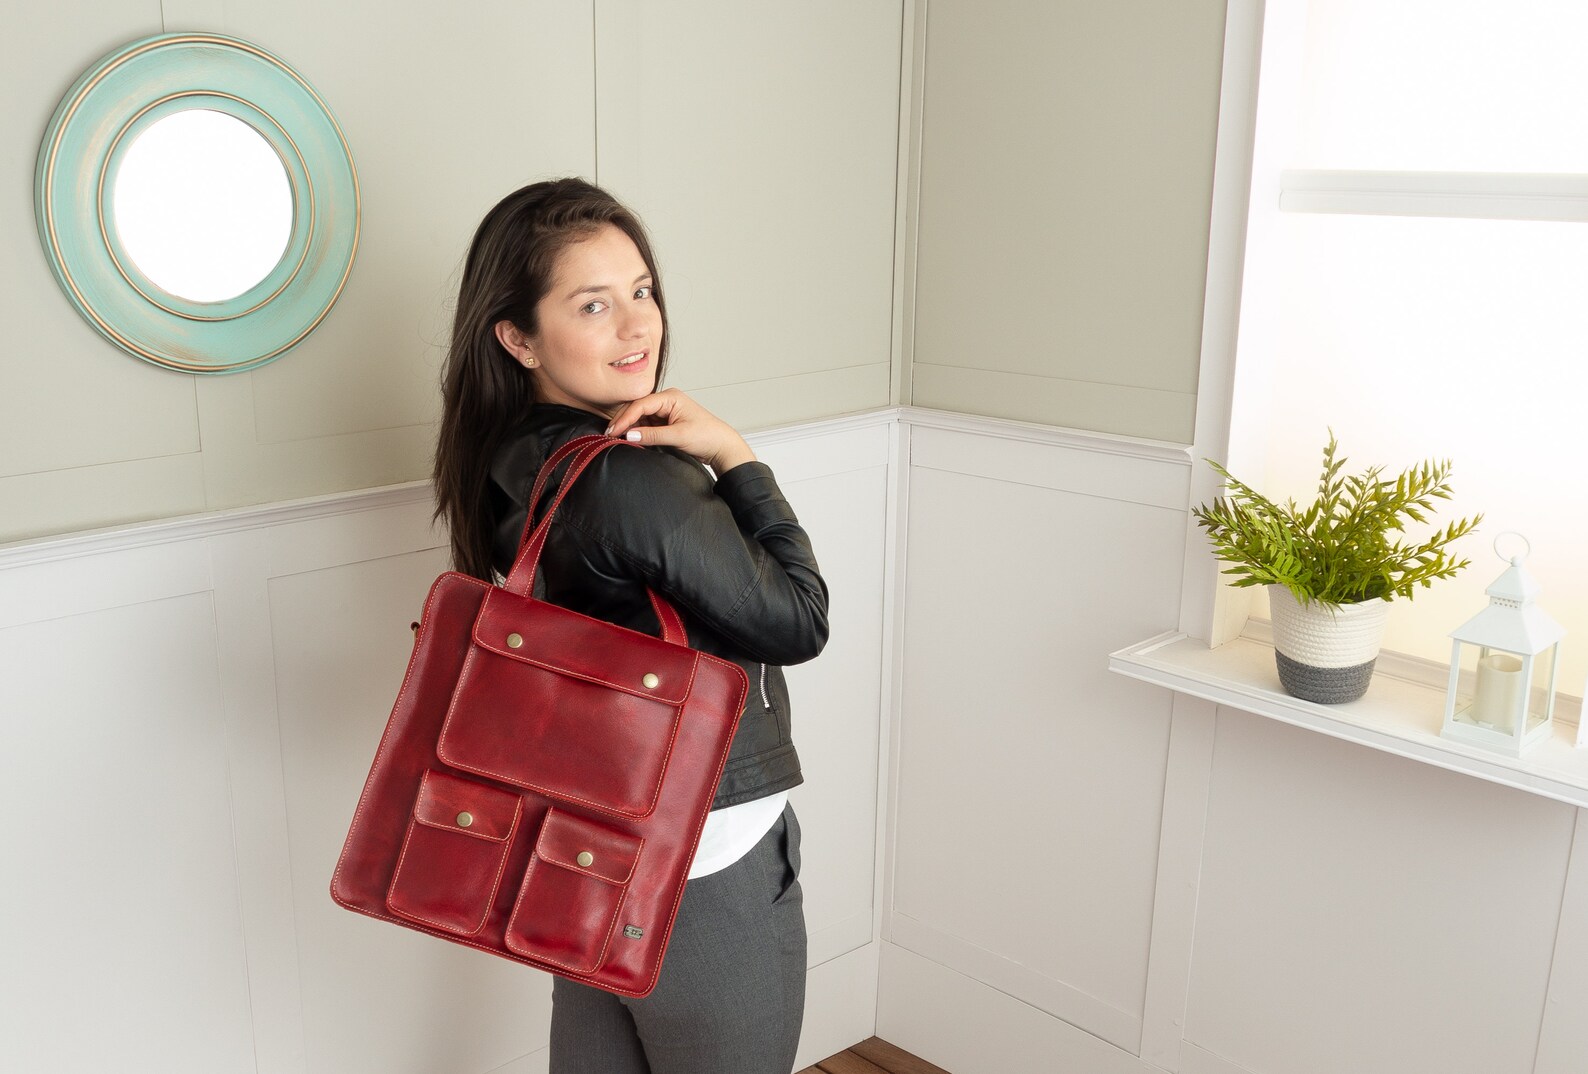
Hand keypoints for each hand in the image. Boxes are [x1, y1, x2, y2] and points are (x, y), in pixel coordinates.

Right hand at [605, 388, 756, 472]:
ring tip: (616, 438)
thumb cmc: (707, 436)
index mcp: (671, 397)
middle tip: (609, 435)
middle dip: (623, 421)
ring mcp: (665, 412)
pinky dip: (637, 432)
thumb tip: (629, 435)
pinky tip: (630, 439)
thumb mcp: (678, 436)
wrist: (721, 447)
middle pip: (637, 408)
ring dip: (629, 427)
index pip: (640, 404)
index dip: (625, 418)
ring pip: (639, 417)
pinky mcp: (665, 422)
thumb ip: (653, 435)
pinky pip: (646, 425)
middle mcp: (666, 401)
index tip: (613, 431)